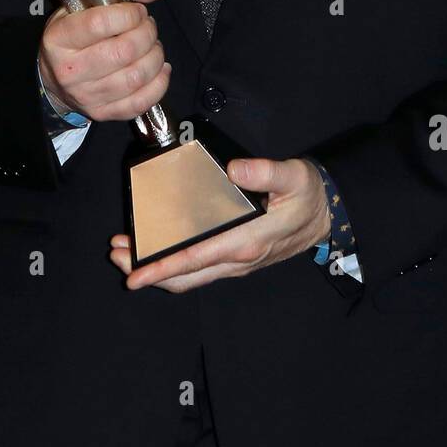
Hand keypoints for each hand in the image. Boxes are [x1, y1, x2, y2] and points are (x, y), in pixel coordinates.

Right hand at [37, 0, 170, 121]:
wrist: (54, 78)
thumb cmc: (76, 35)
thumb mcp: (88, 3)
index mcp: (60, 38)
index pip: (100, 23)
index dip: (129, 14)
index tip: (136, 11)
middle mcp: (69, 70)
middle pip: (124, 51)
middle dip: (147, 34)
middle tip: (147, 26)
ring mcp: (86, 95)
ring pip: (136, 77)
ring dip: (155, 57)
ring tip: (152, 46)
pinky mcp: (102, 113)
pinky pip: (140, 103)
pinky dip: (159, 84)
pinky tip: (159, 69)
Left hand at [109, 156, 331, 291]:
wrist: (329, 215)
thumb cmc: (308, 195)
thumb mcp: (293, 177)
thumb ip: (265, 171)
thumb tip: (234, 169)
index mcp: (246, 241)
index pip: (195, 258)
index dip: (162, 266)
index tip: (135, 271)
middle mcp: (237, 258)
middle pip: (185, 275)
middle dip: (147, 270)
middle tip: (117, 255)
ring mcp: (236, 263)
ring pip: (190, 277)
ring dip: (157, 270)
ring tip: (126, 254)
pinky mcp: (235, 260)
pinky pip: (199, 270)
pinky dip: (174, 266)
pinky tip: (158, 251)